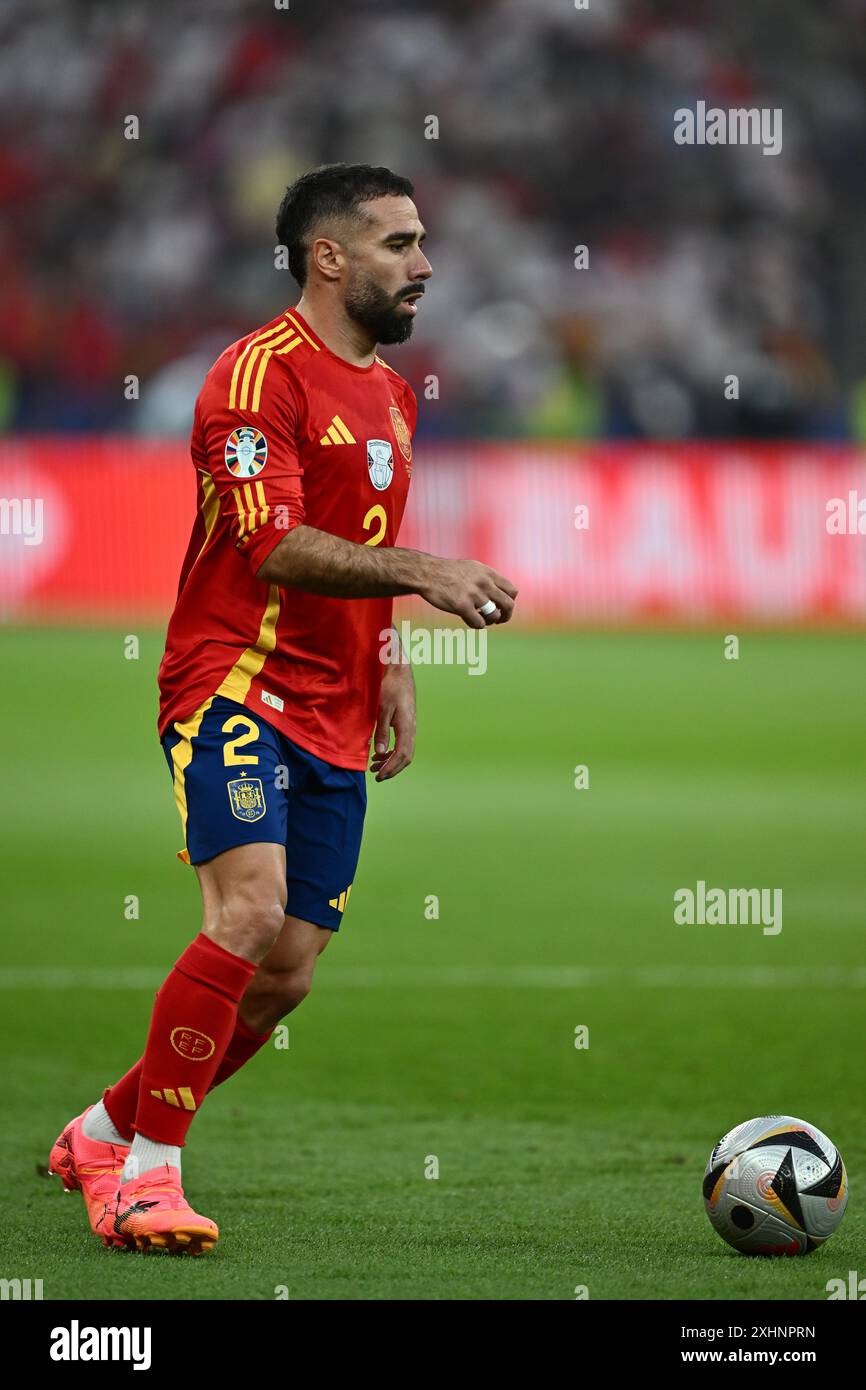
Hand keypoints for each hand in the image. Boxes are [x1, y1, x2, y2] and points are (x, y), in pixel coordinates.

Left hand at [370, 659, 415, 780]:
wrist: (399, 671)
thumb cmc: (390, 687)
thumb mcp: (382, 709)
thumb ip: (381, 732)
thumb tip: (379, 753)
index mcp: (407, 727)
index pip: (402, 755)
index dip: (391, 768)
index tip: (379, 776)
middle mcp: (411, 729)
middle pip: (405, 757)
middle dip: (392, 769)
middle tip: (377, 776)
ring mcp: (410, 726)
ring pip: (404, 751)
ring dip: (391, 761)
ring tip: (375, 766)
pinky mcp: (406, 723)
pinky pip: (402, 743)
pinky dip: (391, 752)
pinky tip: (380, 753)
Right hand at [419, 557, 517, 628]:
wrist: (427, 573)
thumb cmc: (448, 572)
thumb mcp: (473, 568)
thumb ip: (488, 579)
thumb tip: (502, 594)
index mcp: (488, 573)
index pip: (512, 591)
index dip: (510, 602)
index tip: (501, 607)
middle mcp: (484, 583)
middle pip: (508, 605)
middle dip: (506, 616)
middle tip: (498, 620)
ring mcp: (473, 595)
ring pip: (494, 616)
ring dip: (489, 621)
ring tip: (481, 619)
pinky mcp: (462, 606)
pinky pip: (479, 623)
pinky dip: (477, 625)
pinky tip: (469, 620)